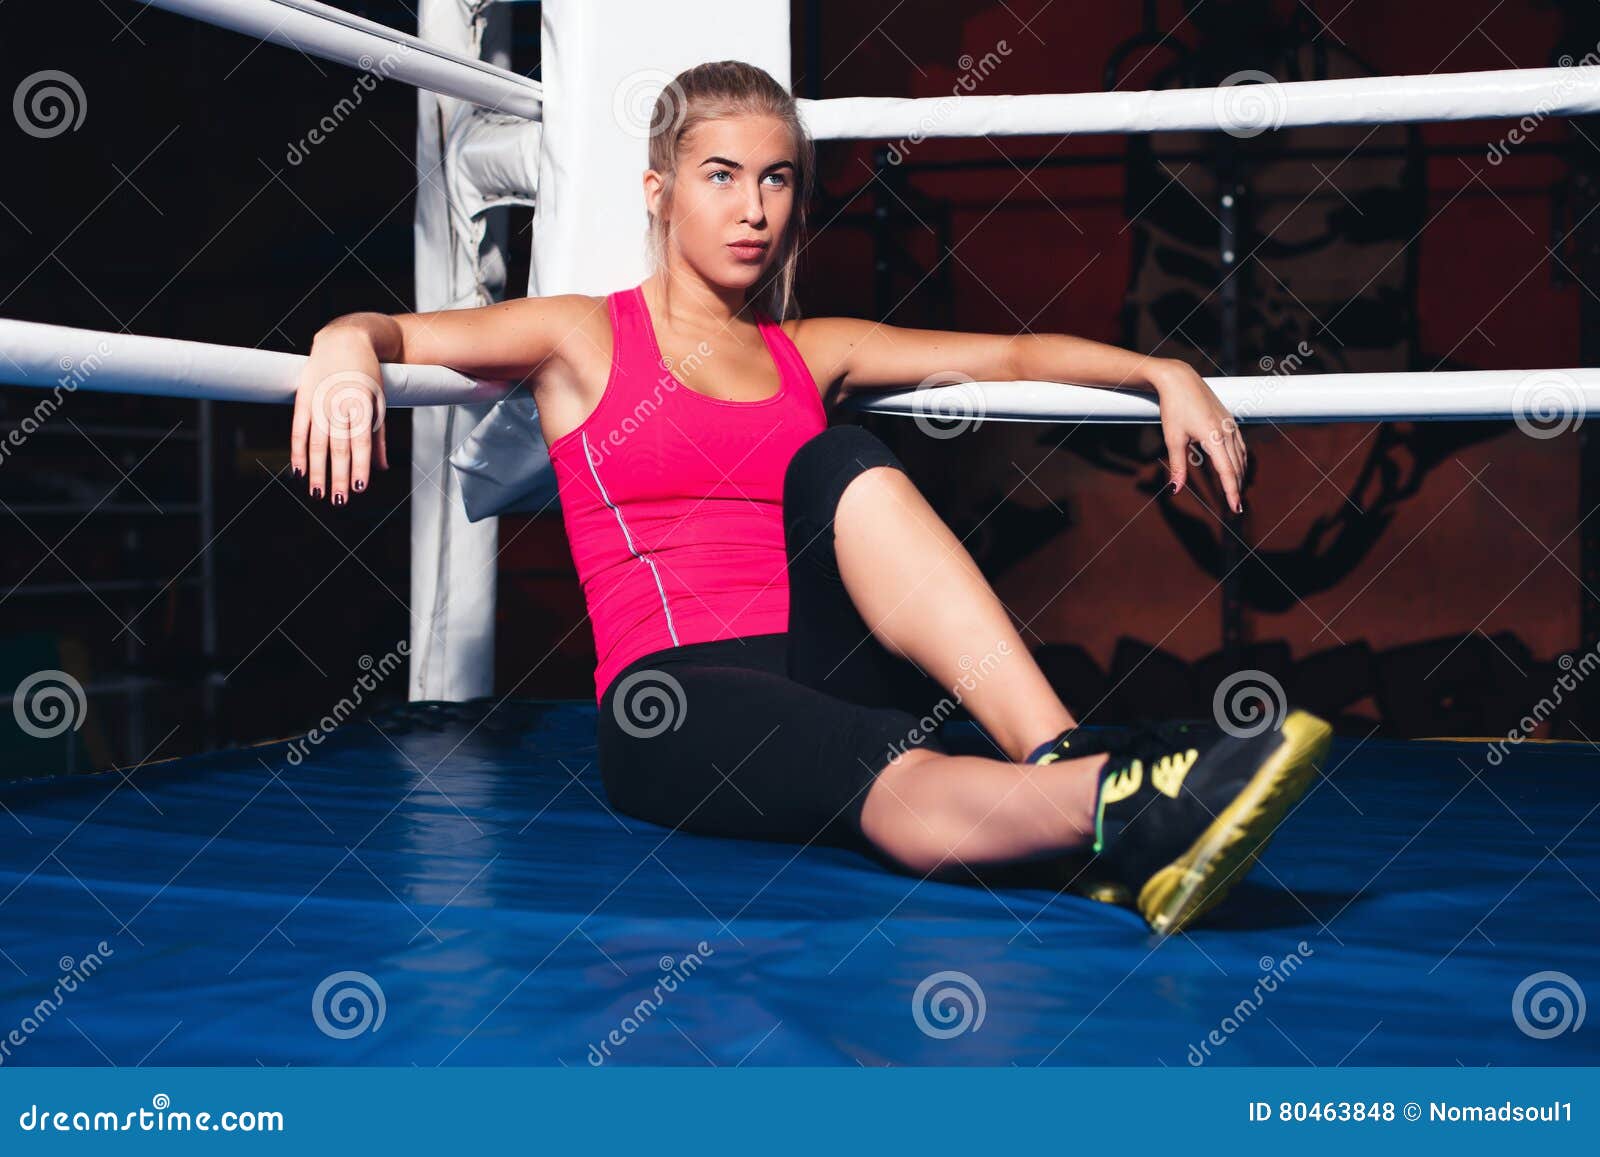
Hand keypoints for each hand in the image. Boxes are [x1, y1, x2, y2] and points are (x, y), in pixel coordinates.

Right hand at [291, 329, 388, 502]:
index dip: (359, 467)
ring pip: (317, 442)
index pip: (360, 443)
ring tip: (318, 492)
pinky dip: (298, 451)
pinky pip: (298, 429)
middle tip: (339, 500)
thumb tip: (381, 468)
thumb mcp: (379, 402)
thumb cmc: (367, 373)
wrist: (346, 338)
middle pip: (338, 447)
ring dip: (316, 470)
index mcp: (362, 404)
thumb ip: (378, 436)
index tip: (359, 488)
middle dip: (338, 476)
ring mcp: (319, 400)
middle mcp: (339, 403)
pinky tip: (299, 470)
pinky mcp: (303, 397)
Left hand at [1148, 358, 1246, 513]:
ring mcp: (1230, 424)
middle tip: (1236, 508)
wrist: (1180, 380)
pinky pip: (1240, 445)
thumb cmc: (1173, 408)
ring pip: (1241, 456)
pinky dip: (1240, 460)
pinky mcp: (1229, 420)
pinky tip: (1238, 468)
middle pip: (1237, 466)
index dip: (1231, 491)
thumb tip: (1176, 489)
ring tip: (1237, 492)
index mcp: (1214, 437)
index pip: (1227, 471)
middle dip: (1237, 487)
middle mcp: (1226, 431)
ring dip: (1240, 475)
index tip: (1235, 508)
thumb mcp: (1173, 438)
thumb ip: (1177, 466)